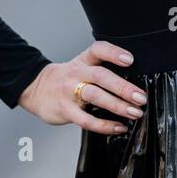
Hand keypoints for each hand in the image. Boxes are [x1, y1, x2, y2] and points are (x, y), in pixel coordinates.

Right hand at [17, 41, 148, 134]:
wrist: (36, 89)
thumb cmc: (68, 79)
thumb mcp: (82, 67)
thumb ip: (103, 70)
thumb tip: (134, 85)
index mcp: (83, 60)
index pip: (98, 50)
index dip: (114, 53)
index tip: (130, 60)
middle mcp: (77, 73)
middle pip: (100, 76)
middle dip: (122, 87)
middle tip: (141, 97)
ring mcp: (69, 92)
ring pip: (95, 96)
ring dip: (117, 105)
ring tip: (135, 113)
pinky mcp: (64, 110)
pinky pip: (85, 120)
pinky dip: (104, 125)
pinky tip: (119, 127)